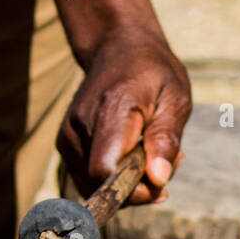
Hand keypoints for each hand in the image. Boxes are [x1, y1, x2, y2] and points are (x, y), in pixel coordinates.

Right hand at [57, 25, 190, 204]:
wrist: (118, 47)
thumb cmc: (153, 72)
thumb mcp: (174, 98)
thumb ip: (165, 140)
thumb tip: (158, 180)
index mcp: (109, 111)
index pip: (104, 171)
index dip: (132, 190)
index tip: (160, 184)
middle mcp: (79, 126)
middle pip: (101, 185)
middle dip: (138, 187)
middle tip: (169, 161)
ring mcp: (68, 137)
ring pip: (96, 186)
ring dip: (129, 183)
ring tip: (152, 153)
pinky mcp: (65, 145)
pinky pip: (90, 180)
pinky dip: (115, 178)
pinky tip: (135, 157)